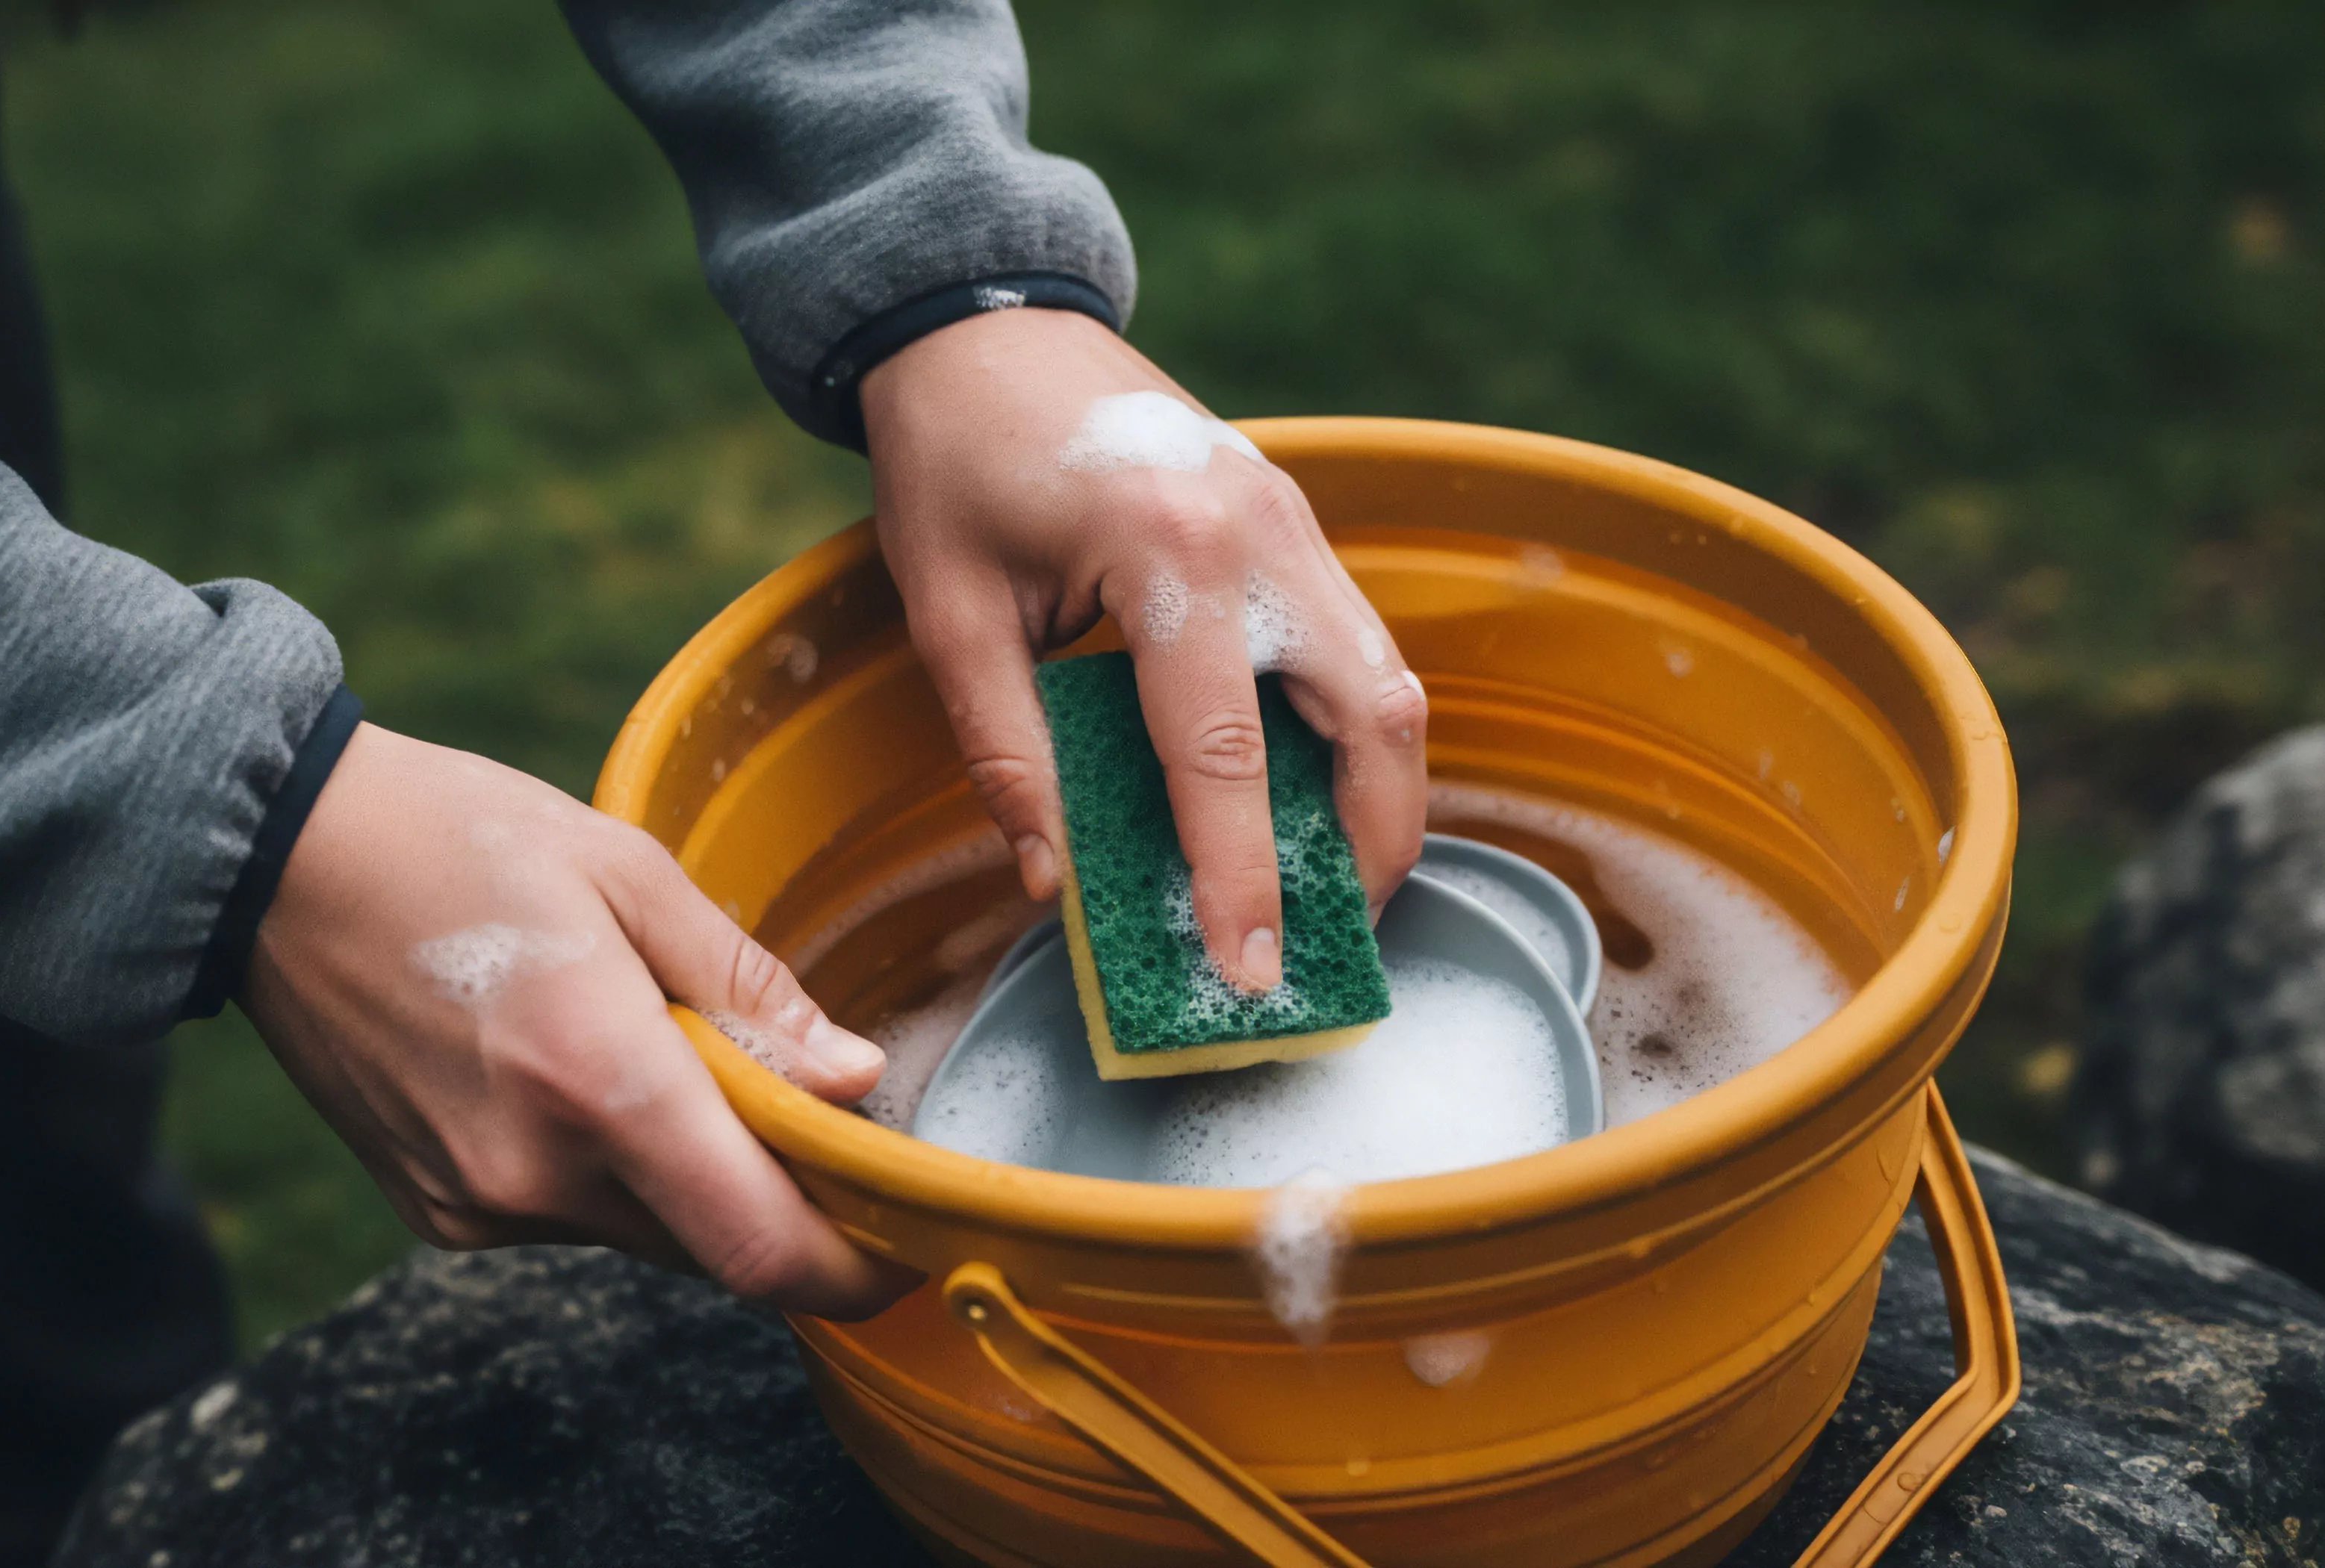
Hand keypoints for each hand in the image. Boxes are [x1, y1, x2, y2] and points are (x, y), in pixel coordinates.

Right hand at [240, 722, 918, 1319]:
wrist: (271, 860)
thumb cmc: (456, 839)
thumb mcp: (628, 874)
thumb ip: (750, 989)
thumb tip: (857, 1077)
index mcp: (598, 1079)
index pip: (761, 1246)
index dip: (852, 1270)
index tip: (902, 1243)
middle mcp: (535, 1171)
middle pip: (715, 1250)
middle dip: (780, 1205)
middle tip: (809, 1119)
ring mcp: (477, 1204)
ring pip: (647, 1238)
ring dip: (690, 1181)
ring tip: (664, 1057)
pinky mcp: (437, 1212)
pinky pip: (570, 1221)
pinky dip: (609, 1174)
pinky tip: (575, 1074)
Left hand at [861, 307, 1427, 990]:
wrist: (981, 322)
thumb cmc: (951, 460)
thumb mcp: (949, 614)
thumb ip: (1005, 753)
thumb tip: (1051, 882)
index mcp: (1167, 551)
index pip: (1225, 754)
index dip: (1242, 876)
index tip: (1249, 972)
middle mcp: (1259, 532)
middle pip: (1370, 715)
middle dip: (1370, 845)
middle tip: (1331, 944)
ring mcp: (1291, 518)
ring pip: (1386, 679)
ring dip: (1378, 792)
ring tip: (1335, 888)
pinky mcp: (1290, 516)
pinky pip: (1353, 640)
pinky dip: (1350, 730)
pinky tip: (1311, 795)